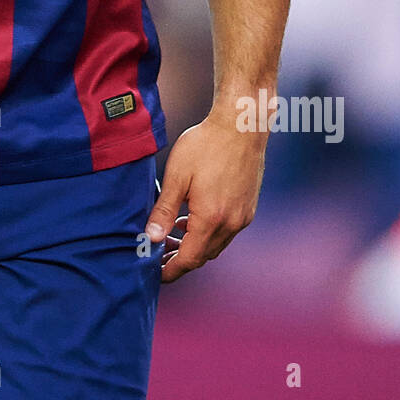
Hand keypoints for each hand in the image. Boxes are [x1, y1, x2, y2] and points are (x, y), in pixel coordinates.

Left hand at [146, 110, 267, 282]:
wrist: (242, 125)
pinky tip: (191, 217)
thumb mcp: (177, 175)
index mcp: (211, 219)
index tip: (155, 274)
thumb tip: (151, 238)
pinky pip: (226, 231)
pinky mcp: (248, 207)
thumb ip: (163, 210)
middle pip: (204, 256)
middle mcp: (231, 223)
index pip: (189, 259)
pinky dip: (208, 232)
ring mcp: (243, 216)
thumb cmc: (206, 144)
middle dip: (181, 259)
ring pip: (216, 244)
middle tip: (159, 254)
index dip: (171, 270)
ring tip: (171, 234)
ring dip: (195, 245)